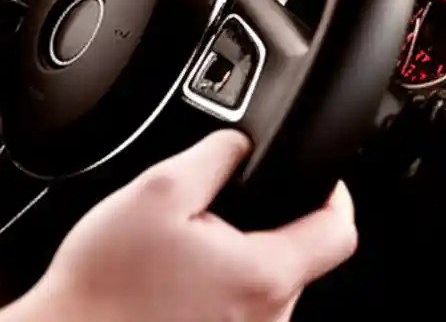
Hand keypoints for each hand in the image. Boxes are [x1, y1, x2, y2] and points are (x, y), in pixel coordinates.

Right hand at [0, 130, 357, 321]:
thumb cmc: (105, 283)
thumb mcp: (158, 190)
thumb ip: (213, 156)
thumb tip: (240, 142)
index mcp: (264, 275)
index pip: (340, 231)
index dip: (336, 194)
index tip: (321, 179)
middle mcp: (268, 319)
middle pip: (299, 258)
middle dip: (266, 226)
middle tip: (211, 216)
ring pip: (266, 287)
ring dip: (238, 262)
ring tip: (182, 255)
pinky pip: (240, 312)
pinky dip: (219, 293)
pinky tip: (176, 286)